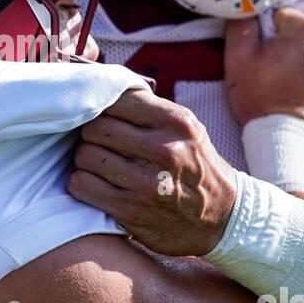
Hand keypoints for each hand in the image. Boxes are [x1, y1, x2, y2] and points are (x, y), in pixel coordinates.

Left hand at [68, 89, 237, 256]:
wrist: (221, 216)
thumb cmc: (194, 164)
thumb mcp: (185, 128)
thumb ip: (148, 107)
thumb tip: (102, 86)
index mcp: (176, 122)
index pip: (115, 99)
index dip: (102, 106)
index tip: (101, 115)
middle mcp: (164, 150)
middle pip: (95, 128)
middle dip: (91, 134)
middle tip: (100, 142)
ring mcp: (147, 183)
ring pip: (85, 156)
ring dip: (86, 160)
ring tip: (100, 164)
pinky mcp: (130, 210)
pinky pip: (81, 184)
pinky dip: (82, 183)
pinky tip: (96, 183)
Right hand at [225, 8, 303, 151]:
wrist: (288, 143)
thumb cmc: (261, 100)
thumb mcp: (237, 60)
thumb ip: (241, 25)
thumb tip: (247, 11)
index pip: (283, 17)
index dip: (268, 36)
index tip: (263, 58)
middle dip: (291, 48)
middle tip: (276, 75)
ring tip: (292, 88)